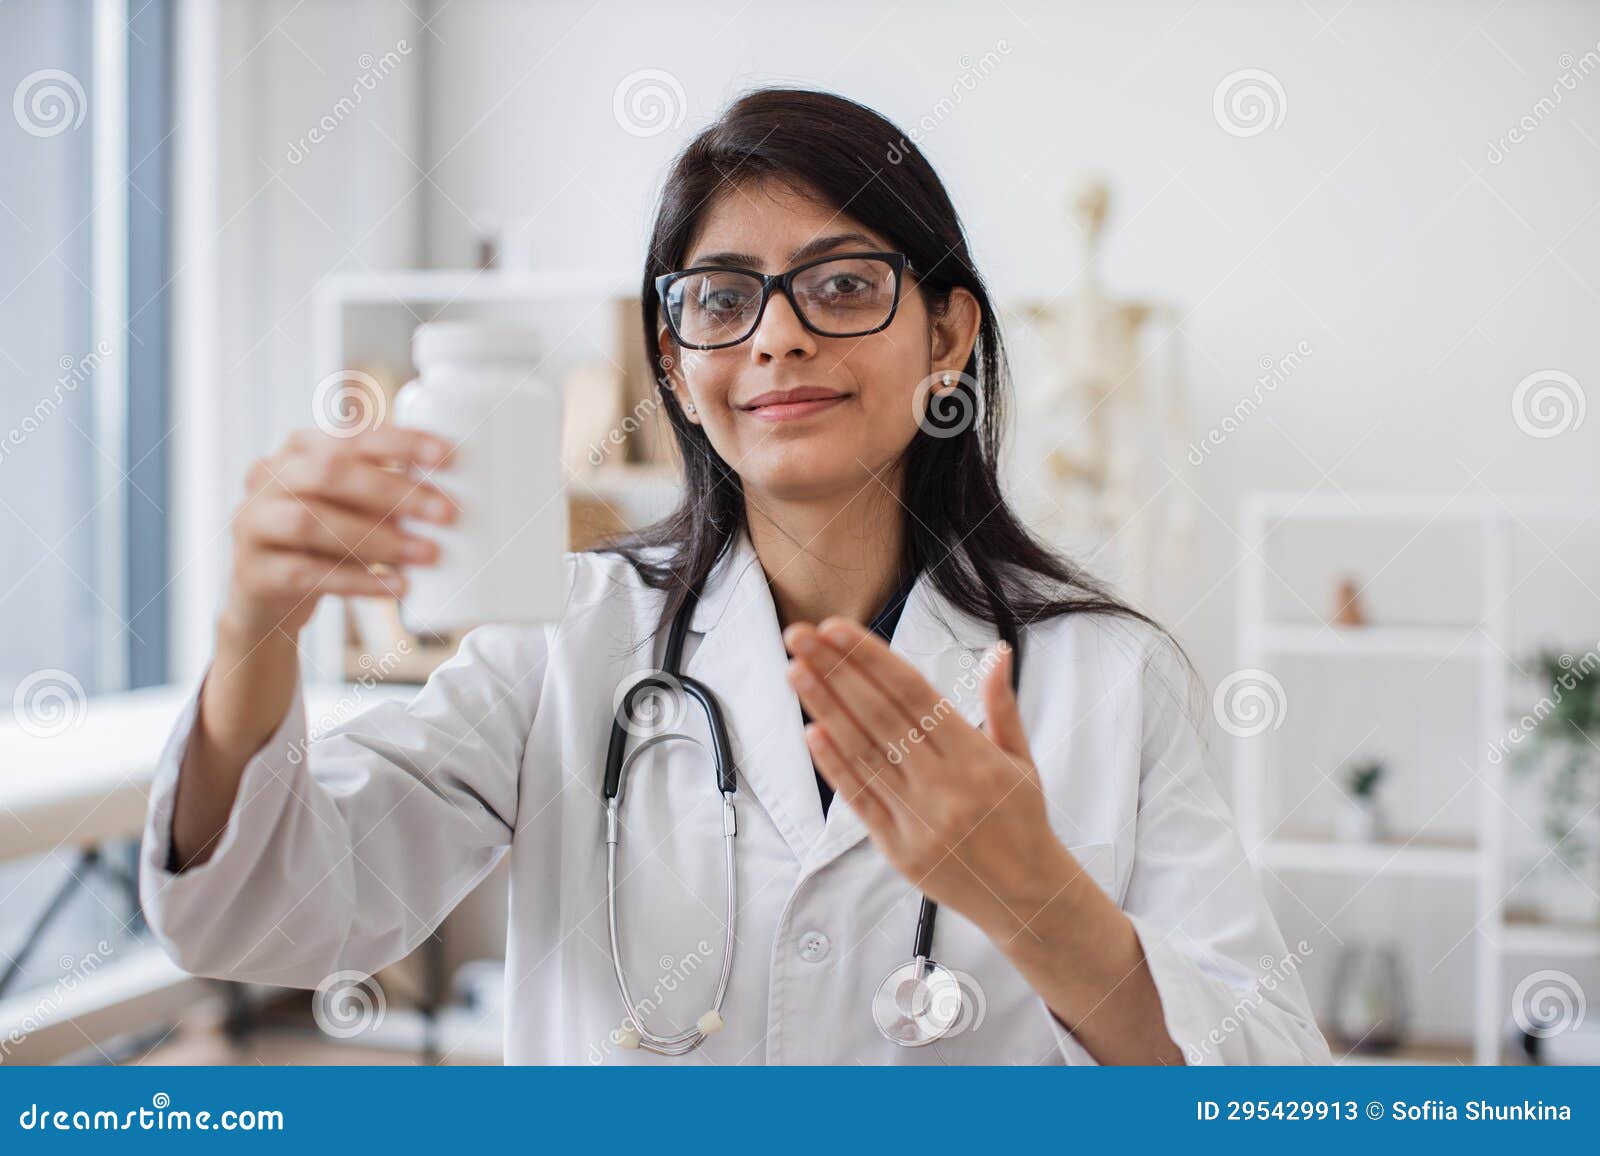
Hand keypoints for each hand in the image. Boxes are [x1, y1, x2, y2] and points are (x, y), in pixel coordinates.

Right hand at [222, 425, 457, 642]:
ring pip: (312, 523)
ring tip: (427, 554)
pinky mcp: (253, 572)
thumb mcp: (348, 508)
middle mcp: (268, 478)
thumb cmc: (321, 544)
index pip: (350, 436)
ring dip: (378, 539)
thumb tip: (446, 496)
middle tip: (446, 513)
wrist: (265, 600)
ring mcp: (252, 523)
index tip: (447, 456)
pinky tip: (395, 586)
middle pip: (330, 474)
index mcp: (298, 450)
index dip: (400, 442)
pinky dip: (356, 581)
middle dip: (394, 492)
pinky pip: (307, 574)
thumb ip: (382, 492)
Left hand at [782, 616, 1075, 940]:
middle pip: (880, 715)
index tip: (836, 629)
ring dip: (825, 708)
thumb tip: (996, 652)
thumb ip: (1001, 704)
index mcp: (975, 755)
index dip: (872, 658)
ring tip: (794, 670)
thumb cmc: (1021, 820)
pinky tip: (811, 733)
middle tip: (798, 635)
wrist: (1026, 896)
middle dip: (836, 670)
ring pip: (864, 753)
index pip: (913, 692)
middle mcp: (945, 783)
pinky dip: (835, 766)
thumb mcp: (1020, 759)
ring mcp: (919, 818)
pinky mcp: (898, 849)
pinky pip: (862, 801)